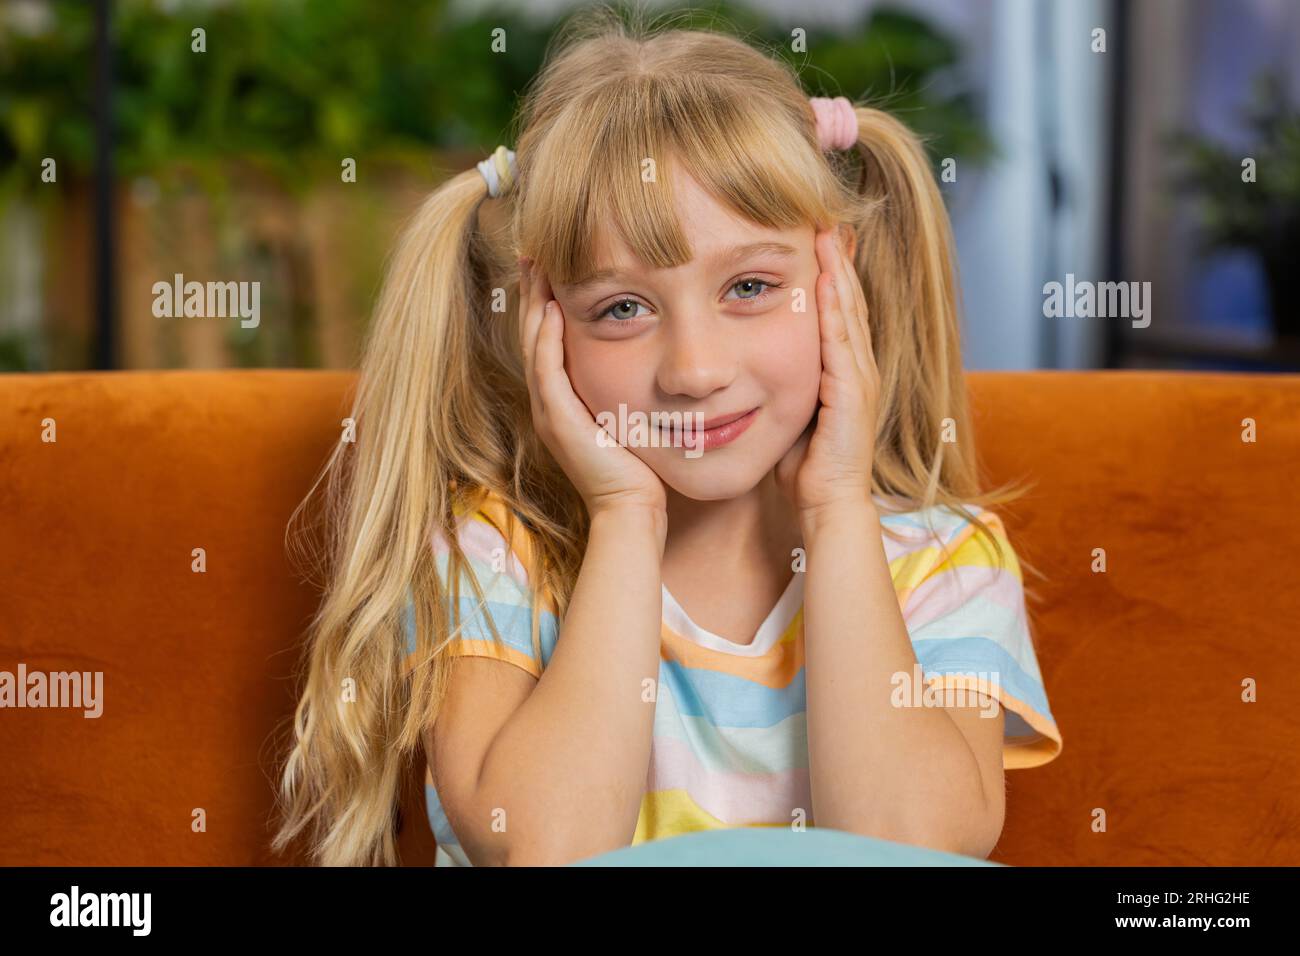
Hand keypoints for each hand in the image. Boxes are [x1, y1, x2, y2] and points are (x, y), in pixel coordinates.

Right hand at [518, 258, 667, 520]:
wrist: (632, 508)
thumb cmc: (643, 464)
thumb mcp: (632, 411)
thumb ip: (630, 381)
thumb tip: (653, 353)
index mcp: (561, 396)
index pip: (548, 336)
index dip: (547, 298)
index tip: (553, 261)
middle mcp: (547, 399)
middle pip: (533, 332)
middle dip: (534, 290)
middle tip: (534, 250)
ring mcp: (548, 410)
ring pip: (534, 345)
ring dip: (536, 303)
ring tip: (539, 265)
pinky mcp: (558, 421)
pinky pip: (547, 371)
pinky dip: (548, 338)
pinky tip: (555, 308)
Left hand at [773, 227, 880, 521]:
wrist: (826, 504)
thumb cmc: (801, 466)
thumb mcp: (784, 413)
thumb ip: (772, 385)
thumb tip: (738, 367)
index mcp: (840, 370)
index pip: (836, 311)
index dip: (829, 273)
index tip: (814, 236)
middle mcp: (856, 368)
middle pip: (848, 301)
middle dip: (838, 259)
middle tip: (826, 217)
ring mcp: (859, 379)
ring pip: (850, 313)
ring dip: (840, 272)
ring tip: (829, 234)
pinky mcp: (853, 394)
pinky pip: (843, 343)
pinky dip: (837, 310)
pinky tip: (828, 281)